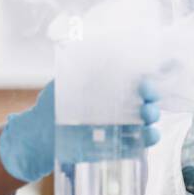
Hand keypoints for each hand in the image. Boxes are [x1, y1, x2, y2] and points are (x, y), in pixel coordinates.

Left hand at [0, 78, 161, 183]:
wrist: (40, 135)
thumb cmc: (53, 104)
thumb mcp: (63, 82)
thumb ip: (78, 69)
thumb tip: (89, 49)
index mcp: (110, 85)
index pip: (136, 77)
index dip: (149, 73)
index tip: (152, 73)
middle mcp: (120, 103)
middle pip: (146, 97)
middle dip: (152, 94)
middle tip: (147, 93)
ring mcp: (122, 125)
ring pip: (147, 119)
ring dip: (152, 114)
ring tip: (148, 114)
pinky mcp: (119, 145)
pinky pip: (140, 142)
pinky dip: (148, 139)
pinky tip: (149, 134)